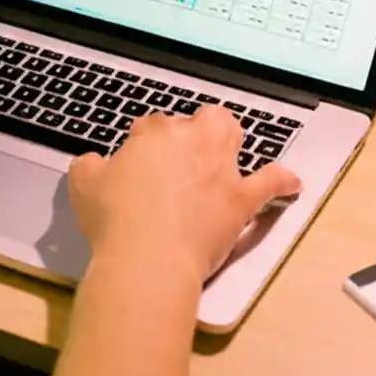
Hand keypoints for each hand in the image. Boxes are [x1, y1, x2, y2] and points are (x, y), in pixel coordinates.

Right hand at [67, 106, 301, 282]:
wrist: (148, 256)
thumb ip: (88, 167)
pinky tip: (292, 183)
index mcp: (155, 135)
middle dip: (194, 127)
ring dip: (230, 138)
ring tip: (225, 147)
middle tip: (183, 149)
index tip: (140, 159)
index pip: (152, 126)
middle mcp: (192, 143)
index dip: (146, 142)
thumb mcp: (83, 186)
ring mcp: (221, 169)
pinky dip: (282, 182)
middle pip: (200, 119)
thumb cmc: (115, 221)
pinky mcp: (241, 199)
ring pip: (233, 135)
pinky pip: (270, 182)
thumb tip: (90, 163)